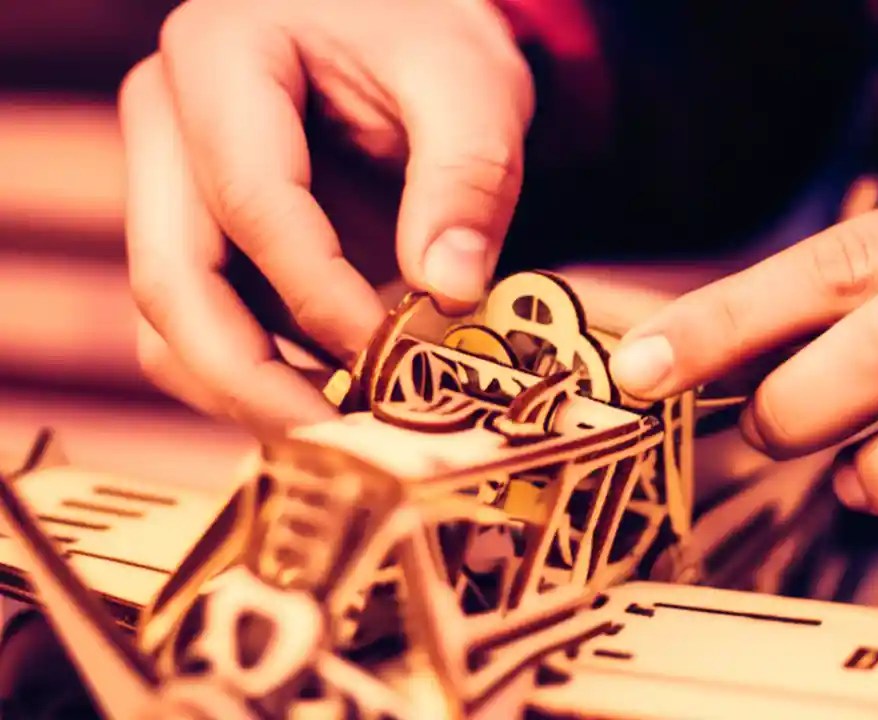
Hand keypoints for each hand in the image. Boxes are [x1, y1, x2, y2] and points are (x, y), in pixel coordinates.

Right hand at [119, 0, 532, 431]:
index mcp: (220, 59)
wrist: (398, 21)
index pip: (252, 201)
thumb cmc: (425, 31)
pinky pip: (201, 320)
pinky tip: (329, 399)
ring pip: (170, 314)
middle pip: (172, 276)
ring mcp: (170, 179)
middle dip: (250, 378)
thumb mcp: (468, 78)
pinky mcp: (196, 228)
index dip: (318, 294)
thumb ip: (467, 176)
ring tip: (338, 433)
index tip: (392, 353)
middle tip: (339, 440)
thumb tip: (450, 292)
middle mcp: (167, 120)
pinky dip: (251, 373)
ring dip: (242, 390)